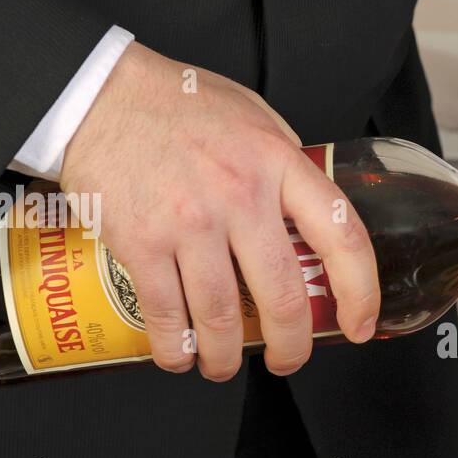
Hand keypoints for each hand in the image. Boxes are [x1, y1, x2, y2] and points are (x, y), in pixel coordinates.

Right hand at [61, 42, 378, 380]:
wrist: (98, 94)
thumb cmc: (177, 104)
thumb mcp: (255, 116)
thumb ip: (286, 164)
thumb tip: (308, 215)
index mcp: (277, 164)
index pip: (341, 237)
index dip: (360, 292)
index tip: (359, 323)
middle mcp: (238, 196)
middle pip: (282, 297)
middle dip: (290, 346)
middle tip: (286, 358)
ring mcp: (188, 223)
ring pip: (221, 317)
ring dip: (225, 357)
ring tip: (222, 364)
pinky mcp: (139, 242)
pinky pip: (165, 316)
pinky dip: (175, 349)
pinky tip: (180, 355)